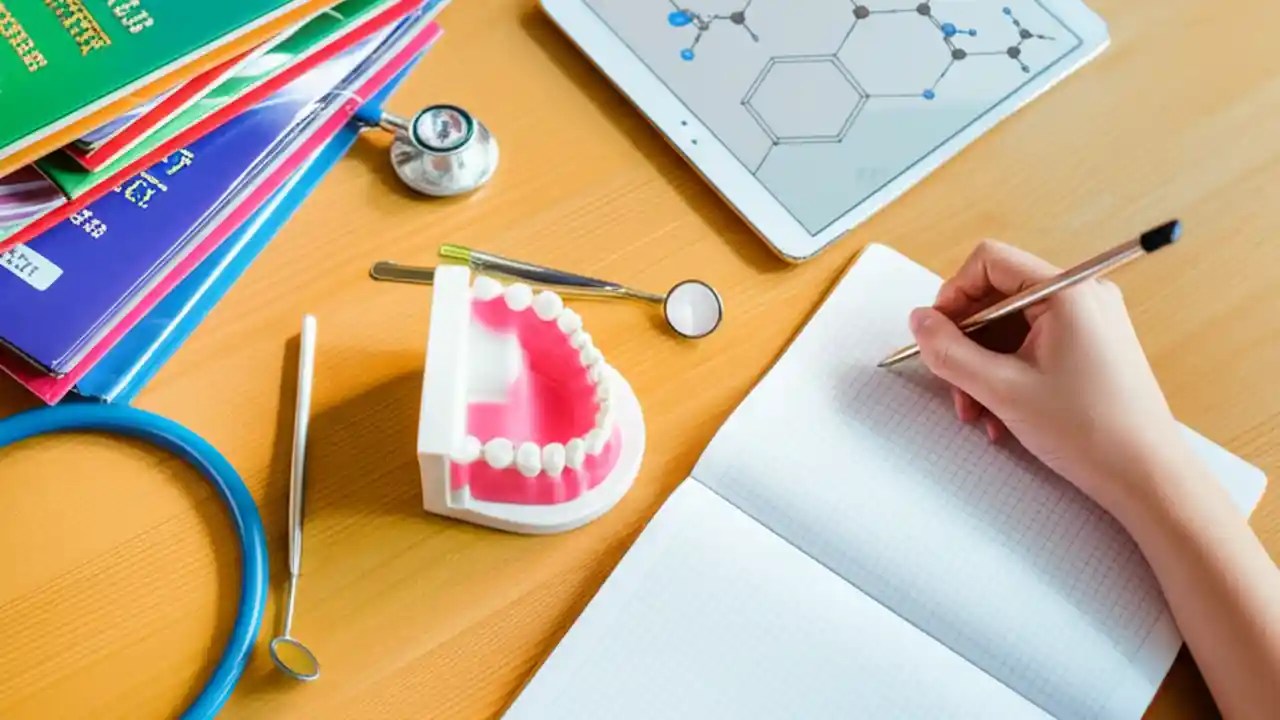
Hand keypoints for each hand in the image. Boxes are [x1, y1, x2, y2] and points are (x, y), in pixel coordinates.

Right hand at [907, 240, 1186, 521]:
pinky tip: (1001, 415)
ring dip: (983, 367)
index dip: (953, 295)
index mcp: (1067, 292)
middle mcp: (1082, 296)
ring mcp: (1089, 322)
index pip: (989, 262)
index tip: (936, 335)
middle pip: (998, 297)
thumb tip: (919, 322)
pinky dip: (1008, 374)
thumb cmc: (1090, 432)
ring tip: (979, 413)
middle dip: (966, 343)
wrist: (1148, 476)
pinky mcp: (1091, 346)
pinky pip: (1032, 346)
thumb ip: (950, 352)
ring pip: (1011, 328)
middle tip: (953, 385)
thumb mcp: (1002, 390)